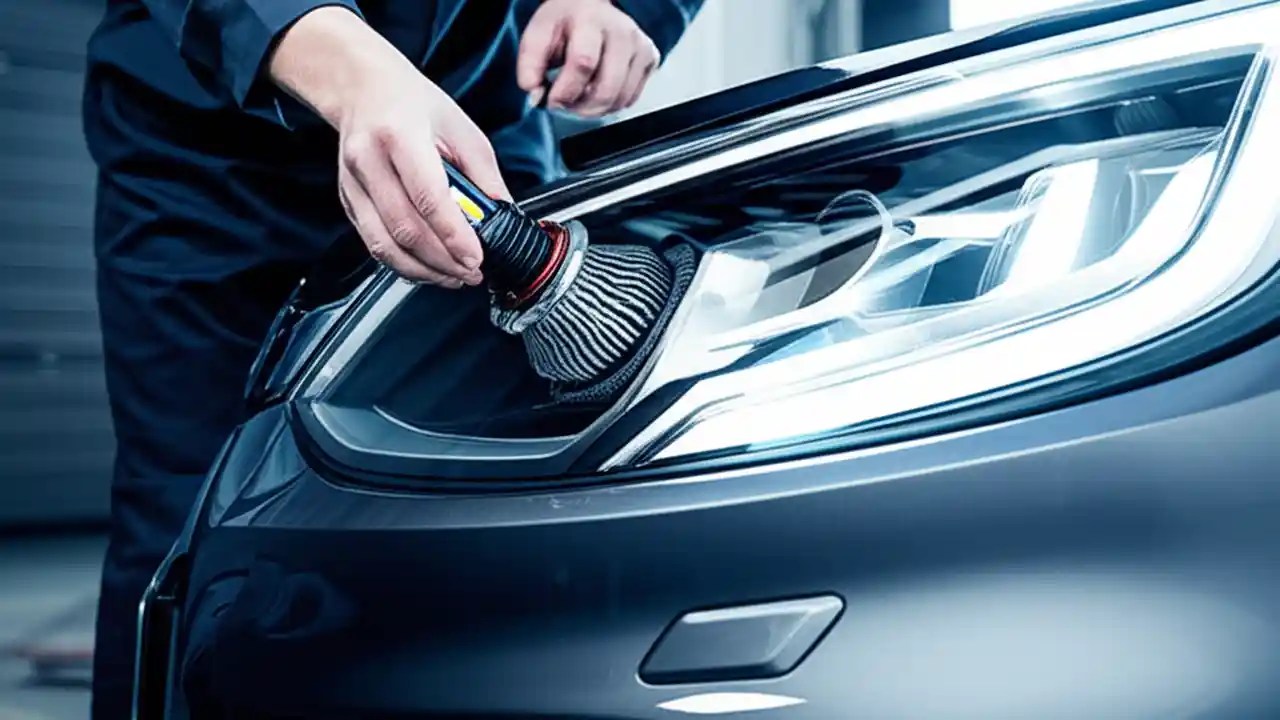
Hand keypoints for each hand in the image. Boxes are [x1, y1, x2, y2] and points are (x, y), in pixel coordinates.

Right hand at [269, 7, 510, 286]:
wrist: (362, 88)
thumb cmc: (412, 103)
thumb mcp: (461, 129)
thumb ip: (484, 175)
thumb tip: (503, 215)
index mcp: (400, 135)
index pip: (428, 198)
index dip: (453, 236)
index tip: (476, 258)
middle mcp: (369, 160)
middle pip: (405, 229)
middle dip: (443, 261)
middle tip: (470, 273)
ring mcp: (352, 183)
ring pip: (384, 245)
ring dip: (423, 270)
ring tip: (452, 277)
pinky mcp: (347, 200)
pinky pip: (373, 243)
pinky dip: (403, 263)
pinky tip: (427, 266)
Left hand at [518, 0, 660, 116]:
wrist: (590, 7)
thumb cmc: (564, 23)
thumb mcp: (537, 37)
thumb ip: (529, 67)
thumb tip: (536, 97)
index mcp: (591, 20)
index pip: (584, 63)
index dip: (566, 91)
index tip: (551, 100)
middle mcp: (622, 31)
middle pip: (606, 89)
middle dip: (580, 108)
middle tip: (564, 105)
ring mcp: (641, 46)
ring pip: (620, 99)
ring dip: (595, 110)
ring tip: (579, 97)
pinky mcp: (651, 59)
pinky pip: (631, 99)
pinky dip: (611, 105)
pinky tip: (597, 91)